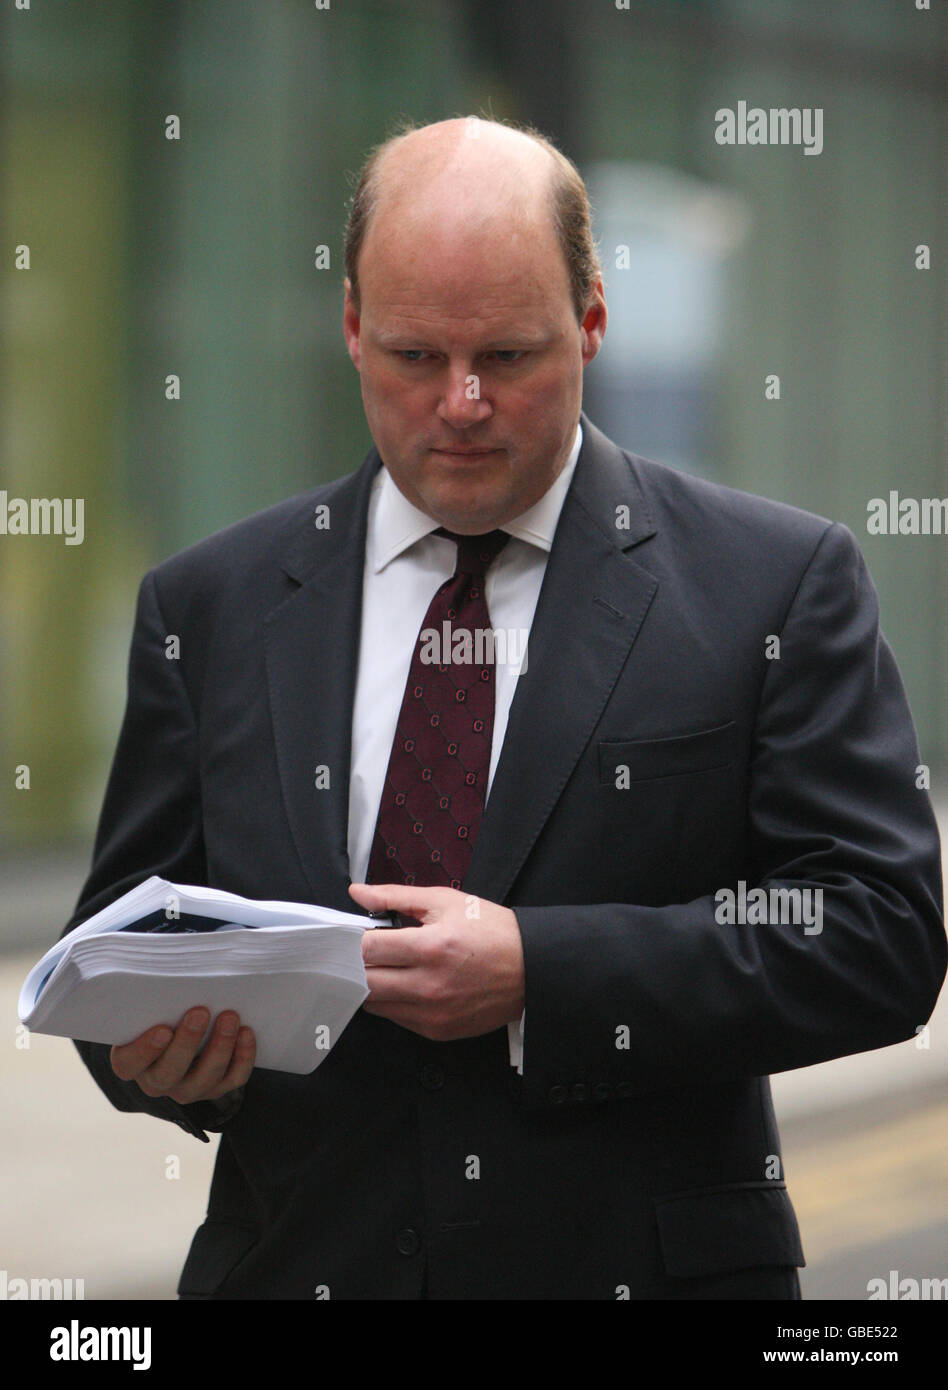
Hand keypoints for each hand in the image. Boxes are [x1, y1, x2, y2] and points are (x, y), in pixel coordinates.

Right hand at [110, 1007, 255, 1103]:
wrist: (184, 1026)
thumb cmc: (161, 1011)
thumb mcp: (148, 1005)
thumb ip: (150, 996)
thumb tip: (167, 968)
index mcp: (130, 1061)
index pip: (129, 1063)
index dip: (145, 1050)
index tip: (163, 1029)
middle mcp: (156, 1081)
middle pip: (168, 1073)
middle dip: (187, 1043)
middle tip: (200, 1012)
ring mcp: (188, 1088)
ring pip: (204, 1078)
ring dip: (219, 1047)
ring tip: (230, 1017)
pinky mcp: (217, 1088)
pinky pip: (232, 1079)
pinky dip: (242, 1057)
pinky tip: (246, 1032)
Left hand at [348, 882, 524, 1041]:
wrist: (531, 969)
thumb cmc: (492, 931)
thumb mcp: (445, 901)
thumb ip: (395, 896)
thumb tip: (358, 893)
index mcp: (431, 948)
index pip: (367, 949)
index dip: (354, 939)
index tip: (357, 934)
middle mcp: (429, 986)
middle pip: (363, 981)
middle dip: (358, 964)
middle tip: (369, 951)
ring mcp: (432, 1014)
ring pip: (374, 1004)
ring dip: (372, 984)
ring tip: (388, 966)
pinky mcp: (437, 1031)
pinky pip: (395, 1018)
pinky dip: (392, 1001)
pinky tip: (406, 983)